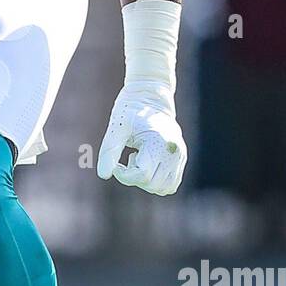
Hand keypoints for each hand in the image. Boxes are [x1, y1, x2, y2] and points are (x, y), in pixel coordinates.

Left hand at [97, 81, 186, 195]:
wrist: (151, 96)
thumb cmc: (131, 110)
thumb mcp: (117, 127)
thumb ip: (109, 151)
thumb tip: (104, 175)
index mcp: (158, 142)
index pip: (142, 175)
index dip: (124, 175)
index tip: (116, 164)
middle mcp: (173, 152)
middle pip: (152, 184)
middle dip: (134, 178)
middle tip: (128, 158)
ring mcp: (180, 156)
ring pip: (163, 188)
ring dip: (146, 181)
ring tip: (139, 160)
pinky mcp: (181, 159)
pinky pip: (170, 185)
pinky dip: (156, 182)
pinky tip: (147, 164)